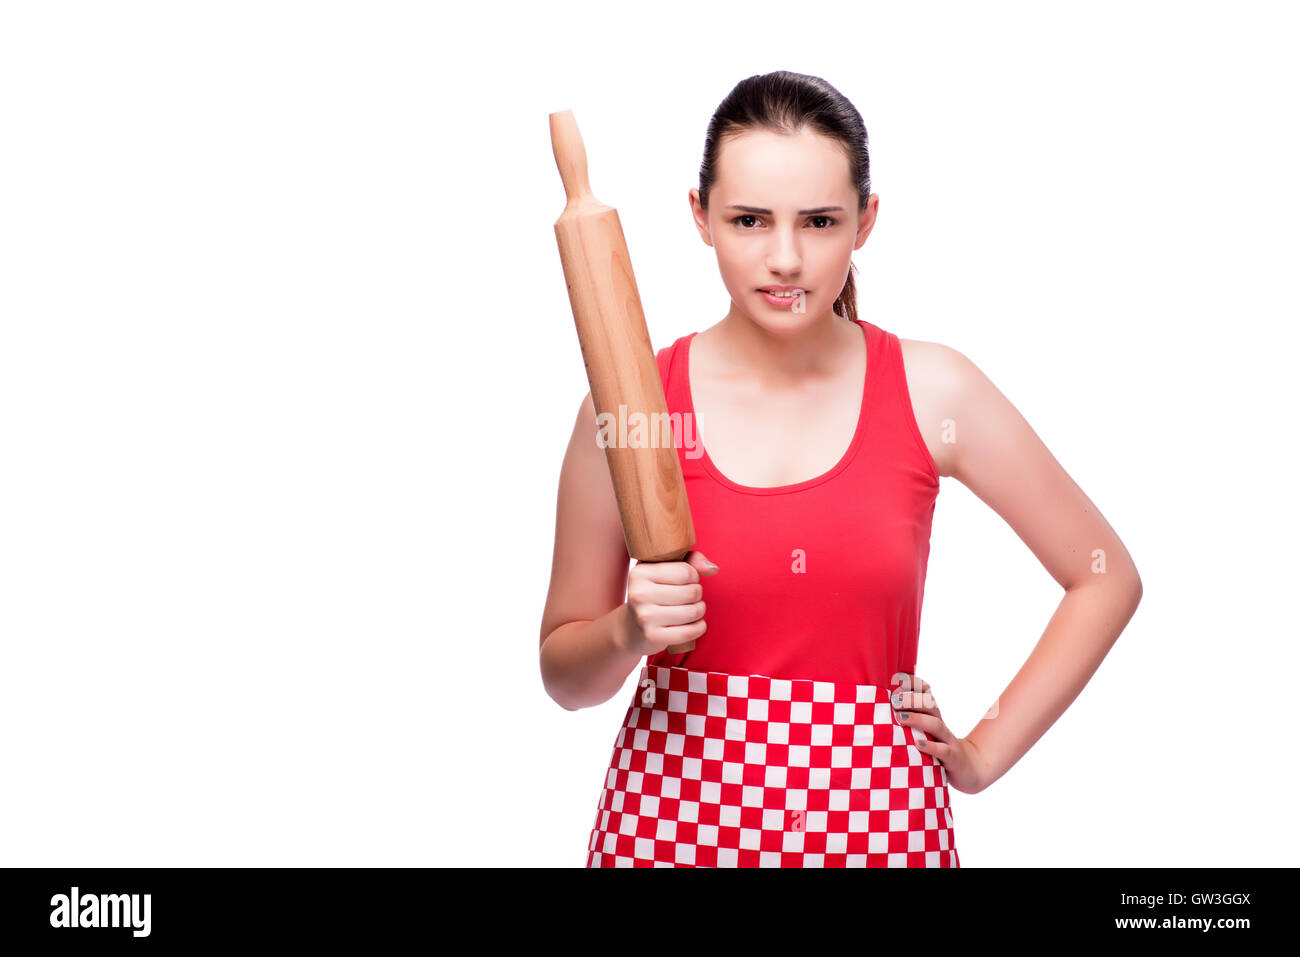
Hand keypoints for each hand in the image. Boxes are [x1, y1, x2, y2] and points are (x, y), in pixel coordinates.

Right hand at [619, 550, 718, 655]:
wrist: (632, 627)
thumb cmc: (654, 593)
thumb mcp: (666, 569)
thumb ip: (691, 560)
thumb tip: (712, 569)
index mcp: (640, 573)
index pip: (686, 572)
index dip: (694, 577)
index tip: (687, 581)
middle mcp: (639, 594)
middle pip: (691, 592)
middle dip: (698, 594)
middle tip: (690, 597)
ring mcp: (644, 617)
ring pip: (693, 612)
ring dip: (699, 611)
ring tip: (692, 609)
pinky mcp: (653, 636)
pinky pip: (689, 632)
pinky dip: (699, 628)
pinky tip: (694, 624)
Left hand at [889, 673, 987, 794]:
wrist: (969, 768)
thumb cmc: (938, 747)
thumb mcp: (924, 731)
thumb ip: (907, 718)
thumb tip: (879, 707)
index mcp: (932, 714)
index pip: (925, 692)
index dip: (913, 683)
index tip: (897, 679)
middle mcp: (940, 723)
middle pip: (929, 705)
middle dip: (911, 700)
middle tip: (894, 699)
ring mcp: (947, 739)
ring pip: (935, 724)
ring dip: (917, 719)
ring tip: (900, 718)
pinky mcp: (952, 756)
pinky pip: (943, 749)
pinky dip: (931, 746)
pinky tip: (918, 744)